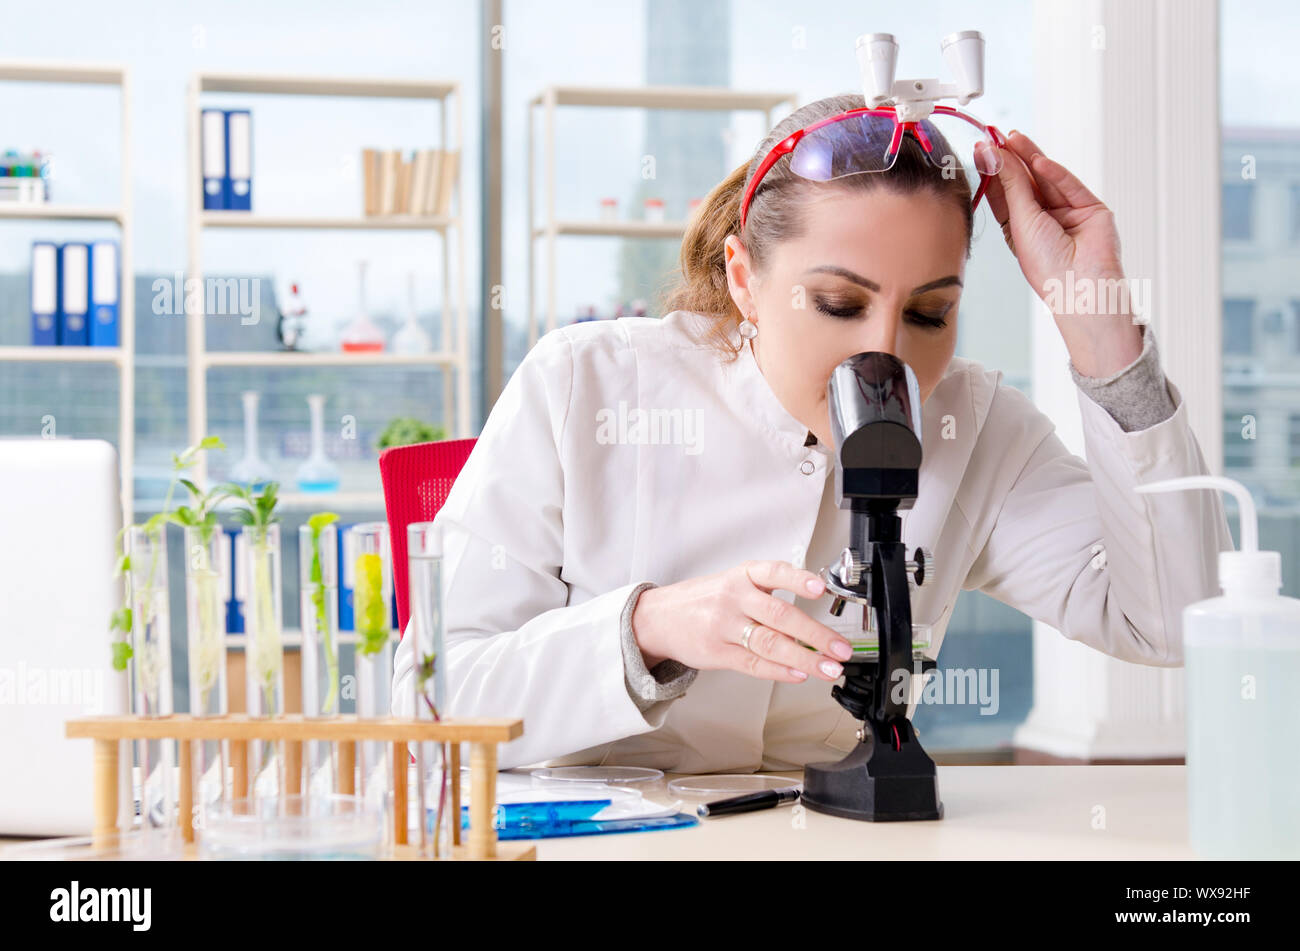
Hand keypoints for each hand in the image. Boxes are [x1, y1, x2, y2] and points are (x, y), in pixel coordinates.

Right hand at [631, 560, 854, 683]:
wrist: (658, 617)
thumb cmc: (703, 600)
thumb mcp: (733, 583)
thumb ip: (767, 598)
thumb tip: (809, 625)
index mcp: (742, 575)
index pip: (774, 572)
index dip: (798, 579)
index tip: (820, 588)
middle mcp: (734, 598)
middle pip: (780, 615)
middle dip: (816, 634)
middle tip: (841, 648)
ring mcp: (724, 626)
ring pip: (770, 643)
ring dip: (805, 658)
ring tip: (829, 668)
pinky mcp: (717, 653)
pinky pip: (753, 664)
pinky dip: (779, 671)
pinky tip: (799, 674)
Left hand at [979, 130, 1142, 377]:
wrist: (1080, 287)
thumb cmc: (1046, 267)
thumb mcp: (1020, 222)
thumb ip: (1011, 186)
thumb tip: (994, 155)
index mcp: (1021, 230)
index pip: (1005, 194)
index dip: (993, 172)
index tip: (980, 149)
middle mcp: (1045, 220)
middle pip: (1025, 182)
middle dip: (1010, 160)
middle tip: (993, 136)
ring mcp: (1069, 214)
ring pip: (1047, 179)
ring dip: (1029, 158)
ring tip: (1012, 138)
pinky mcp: (1091, 210)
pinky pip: (1070, 186)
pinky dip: (1055, 173)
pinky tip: (1037, 160)